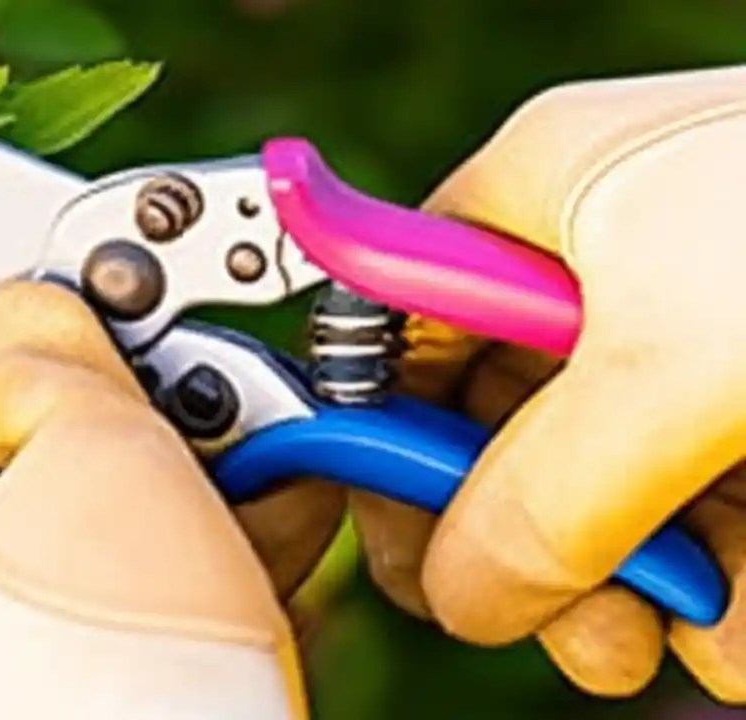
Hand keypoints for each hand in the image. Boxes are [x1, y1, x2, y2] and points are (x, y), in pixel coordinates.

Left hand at [0, 281, 343, 717]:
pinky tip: (272, 528)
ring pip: (89, 519)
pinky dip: (194, 553)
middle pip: (8, 447)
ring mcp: (2, 650)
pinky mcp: (78, 694)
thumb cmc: (107, 674)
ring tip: (268, 448)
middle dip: (113, 398)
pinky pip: (125, 596)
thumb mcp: (93, 464)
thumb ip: (49, 365)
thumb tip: (22, 310)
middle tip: (192, 362)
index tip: (24, 277)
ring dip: (180, 472)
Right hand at [352, 65, 745, 700]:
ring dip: (639, 589)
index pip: (394, 318)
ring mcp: (698, 340)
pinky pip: (708, 516)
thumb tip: (456, 592)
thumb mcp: (674, 370)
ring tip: (684, 630)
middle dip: (530, 545)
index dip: (379, 430)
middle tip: (562, 620)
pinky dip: (730, 591)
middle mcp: (609, 267)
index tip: (400, 537)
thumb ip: (533, 495)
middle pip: (500, 430)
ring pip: (608, 493)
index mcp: (545, 200)